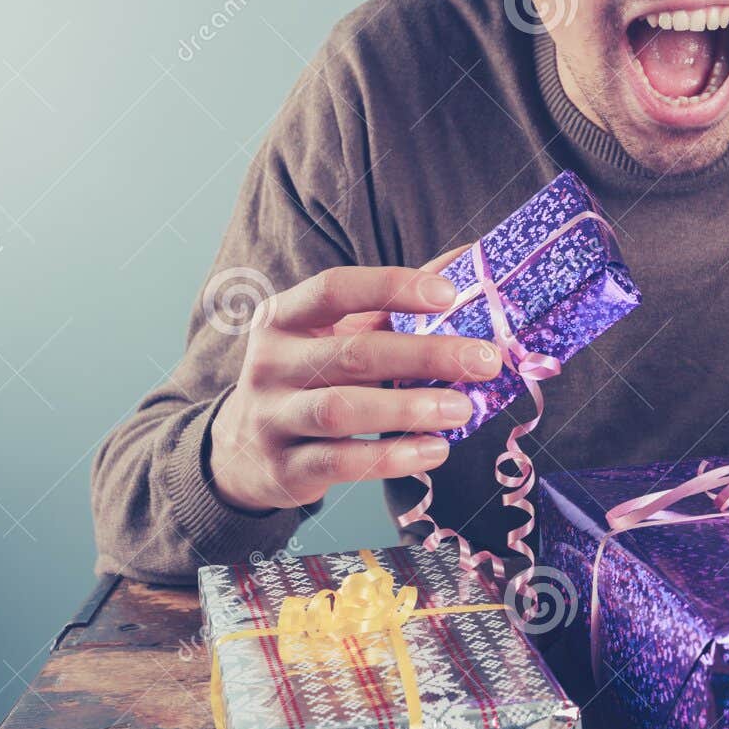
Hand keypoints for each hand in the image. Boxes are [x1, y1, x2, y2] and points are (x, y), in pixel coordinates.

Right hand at [207, 247, 501, 512]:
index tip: (449, 294)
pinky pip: (342, 462)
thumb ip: (393, 304)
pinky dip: (393, 457)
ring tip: (463, 410)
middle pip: (353, 354)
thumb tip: (468, 260)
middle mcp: (271, 363)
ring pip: (343, 410)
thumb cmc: (311, 378)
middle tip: (485, 361)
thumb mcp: (337, 335)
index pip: (334, 289)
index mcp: (284, 317)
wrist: (244, 451)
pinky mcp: (286, 468)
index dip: (392, 286)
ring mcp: (273, 417)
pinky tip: (434, 449)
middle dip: (425, 355)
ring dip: (409, 409)